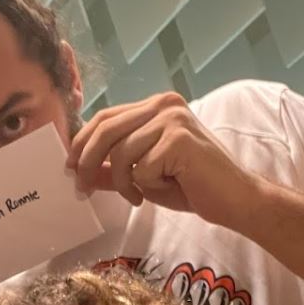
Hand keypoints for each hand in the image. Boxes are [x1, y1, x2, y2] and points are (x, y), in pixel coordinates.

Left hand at [67, 92, 253, 225]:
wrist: (234, 199)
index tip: (69, 167)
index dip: (82, 142)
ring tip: (138, 195)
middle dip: (86, 162)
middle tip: (81, 189)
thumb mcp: (142, 176)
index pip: (106, 117)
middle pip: (106, 130)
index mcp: (156, 106)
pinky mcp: (179, 139)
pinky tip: (167, 187)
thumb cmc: (192, 186)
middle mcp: (164, 104)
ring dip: (122, 182)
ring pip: (120, 153)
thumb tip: (79, 169)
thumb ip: (112, 168)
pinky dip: (146, 186)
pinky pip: (141, 168)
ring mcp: (173, 119)